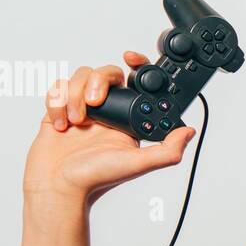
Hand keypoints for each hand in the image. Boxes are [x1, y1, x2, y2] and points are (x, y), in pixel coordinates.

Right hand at [23, 51, 196, 204]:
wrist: (57, 187)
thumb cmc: (95, 179)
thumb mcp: (137, 164)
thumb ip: (167, 150)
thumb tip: (188, 132)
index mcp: (127, 119)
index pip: (135, 83)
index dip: (136, 65)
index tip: (131, 58)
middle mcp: (107, 111)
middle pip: (106, 73)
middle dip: (99, 82)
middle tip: (95, 103)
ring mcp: (82, 109)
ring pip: (80, 76)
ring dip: (75, 95)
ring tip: (77, 122)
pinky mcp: (59, 110)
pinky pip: (58, 88)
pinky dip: (57, 102)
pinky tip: (62, 125)